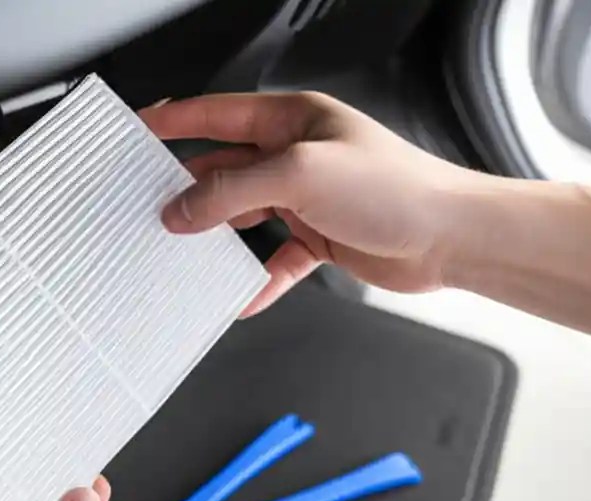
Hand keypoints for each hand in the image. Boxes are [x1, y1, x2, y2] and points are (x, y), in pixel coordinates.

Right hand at [140, 92, 493, 314]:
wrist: (453, 237)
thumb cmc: (398, 189)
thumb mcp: (300, 176)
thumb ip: (232, 191)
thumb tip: (182, 208)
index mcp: (293, 121)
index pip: (217, 114)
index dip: (174, 121)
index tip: (137, 131)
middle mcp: (297, 155)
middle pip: (224, 168)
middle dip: (187, 188)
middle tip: (147, 203)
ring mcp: (308, 198)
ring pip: (243, 215)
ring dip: (216, 235)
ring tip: (183, 250)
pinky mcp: (321, 237)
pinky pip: (274, 259)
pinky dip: (256, 278)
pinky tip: (241, 295)